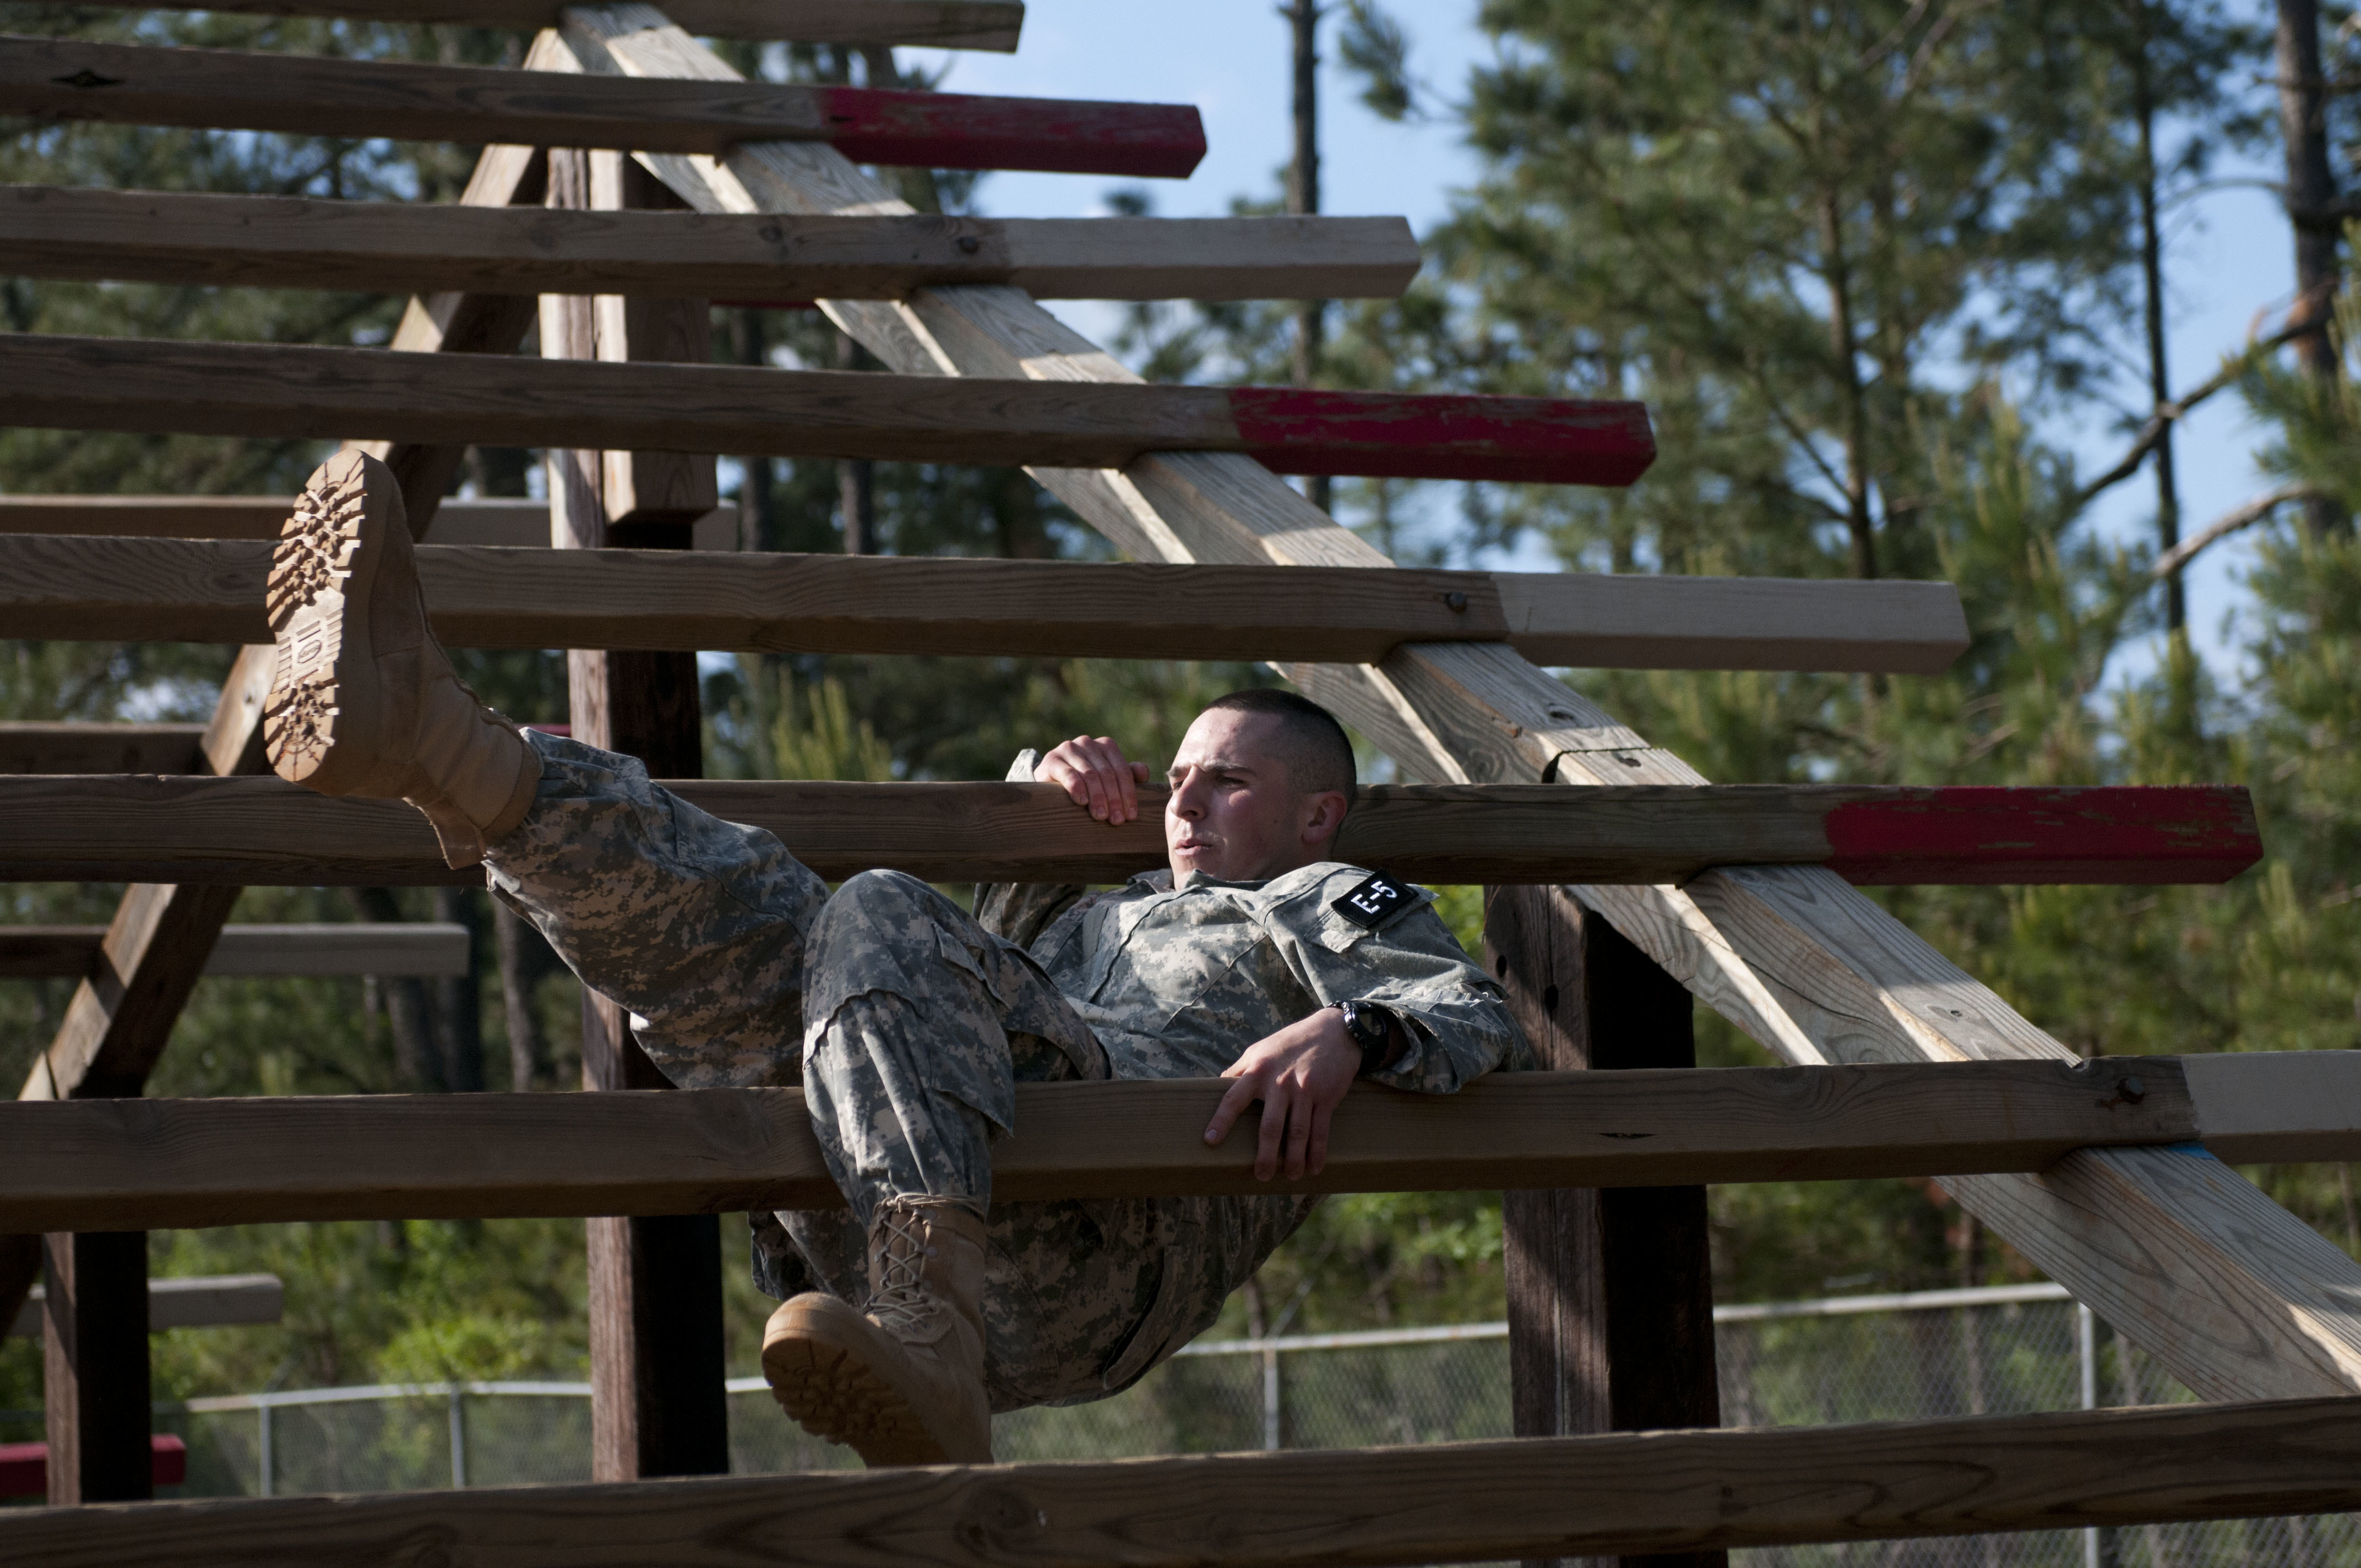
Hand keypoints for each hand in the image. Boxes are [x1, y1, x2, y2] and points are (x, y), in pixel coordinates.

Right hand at [1039, 734, 1150, 824]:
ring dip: (1097, 797)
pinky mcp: (1052, 759)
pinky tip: (1082, 802)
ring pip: (1090, 774)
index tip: (1130, 816)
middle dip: (1114, 799)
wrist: (1050, 778)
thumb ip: (1126, 775)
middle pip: (1107, 774)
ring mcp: (1069, 749)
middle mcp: (1088, 743)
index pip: (1122, 771)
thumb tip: (1144, 773)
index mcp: (1107, 745)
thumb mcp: (1107, 777)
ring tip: (1101, 816)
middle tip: (1116, 821)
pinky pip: (1068, 773)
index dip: (1128, 794)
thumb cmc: (1085, 780)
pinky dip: (1076, 788)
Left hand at [1204, 1008, 1361, 1180]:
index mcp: (1258, 1070)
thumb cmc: (1291, 1042)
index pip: (1233, 1098)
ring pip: (1297, 1132)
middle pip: (1270, 1125)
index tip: (1210, 1141)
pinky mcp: (1327, 1097)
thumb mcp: (1260, 1049)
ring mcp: (1305, 1090)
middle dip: (1265, 1155)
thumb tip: (1215, 1088)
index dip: (1221, 1120)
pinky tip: (1313, 1168)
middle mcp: (1280, 1082)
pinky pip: (1320, 1130)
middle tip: (1261, 1176)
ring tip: (1289, 1177)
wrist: (1334, 1031)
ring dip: (1293, 1159)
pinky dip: (1317, 1152)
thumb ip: (1239, 1070)